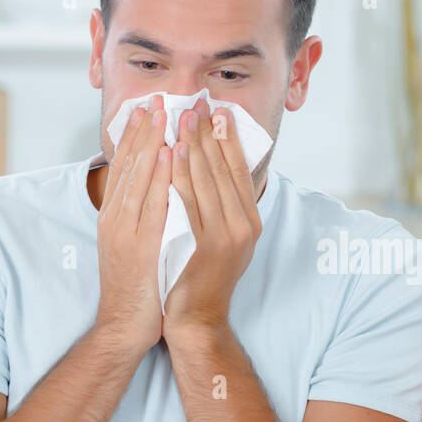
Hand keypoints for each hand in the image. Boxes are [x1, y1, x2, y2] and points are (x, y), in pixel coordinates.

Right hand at [94, 96, 173, 354]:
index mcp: (115, 214)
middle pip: (128, 165)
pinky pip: (149, 203)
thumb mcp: (137, 242)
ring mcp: (124, 229)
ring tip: (162, 112)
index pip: (125, 166)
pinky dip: (156, 175)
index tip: (148, 108)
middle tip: (156, 97)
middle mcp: (115, 216)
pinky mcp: (136, 244)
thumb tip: (162, 187)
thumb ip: (145, 214)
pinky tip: (165, 153)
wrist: (126, 323)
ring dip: (149, 141)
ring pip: (136, 177)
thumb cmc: (140, 285)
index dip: (136, 135)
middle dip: (142, 129)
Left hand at [162, 97, 262, 342]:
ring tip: (183, 116)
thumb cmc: (201, 278)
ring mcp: (229, 235)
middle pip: (225, 168)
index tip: (217, 110)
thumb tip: (212, 171)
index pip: (239, 168)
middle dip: (210, 132)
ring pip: (209, 179)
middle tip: (197, 102)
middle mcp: (244, 224)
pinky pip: (191, 201)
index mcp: (249, 220)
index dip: (227, 138)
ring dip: (194, 144)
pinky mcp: (209, 245)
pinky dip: (181, 173)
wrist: (196, 319)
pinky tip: (172, 152)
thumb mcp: (220, 239)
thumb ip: (220, 209)